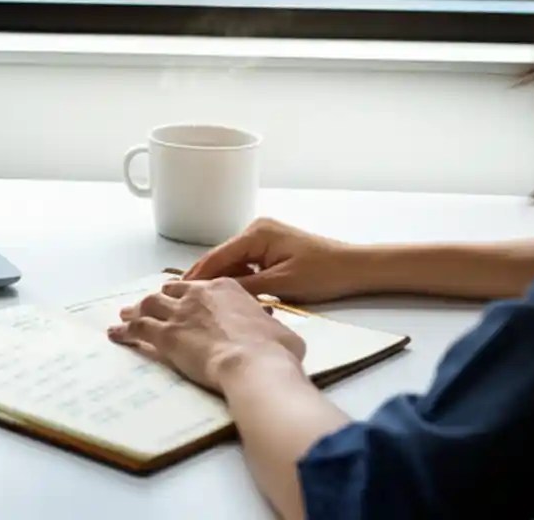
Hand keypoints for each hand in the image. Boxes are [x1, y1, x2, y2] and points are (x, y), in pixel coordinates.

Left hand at [108, 278, 304, 392]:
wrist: (254, 363)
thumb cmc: (275, 351)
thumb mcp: (283, 334)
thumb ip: (274, 331)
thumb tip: (283, 341)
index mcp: (227, 289)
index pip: (202, 286)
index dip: (191, 293)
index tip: (187, 299)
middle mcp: (199, 295)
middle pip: (171, 291)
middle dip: (160, 298)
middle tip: (151, 305)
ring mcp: (179, 313)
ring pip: (150, 305)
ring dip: (136, 310)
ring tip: (126, 314)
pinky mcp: (165, 335)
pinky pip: (138, 329)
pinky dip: (124, 331)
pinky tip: (115, 334)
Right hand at [182, 218, 361, 302]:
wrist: (355, 268)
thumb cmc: (323, 273)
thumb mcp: (280, 284)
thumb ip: (245, 287)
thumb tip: (213, 295)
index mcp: (256, 233)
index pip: (217, 256)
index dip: (197, 276)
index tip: (177, 292)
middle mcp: (256, 230)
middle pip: (222, 258)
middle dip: (205, 279)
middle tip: (182, 300)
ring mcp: (264, 239)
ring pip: (234, 263)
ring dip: (223, 281)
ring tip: (202, 303)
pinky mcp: (272, 249)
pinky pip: (247, 265)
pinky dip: (239, 280)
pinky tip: (230, 297)